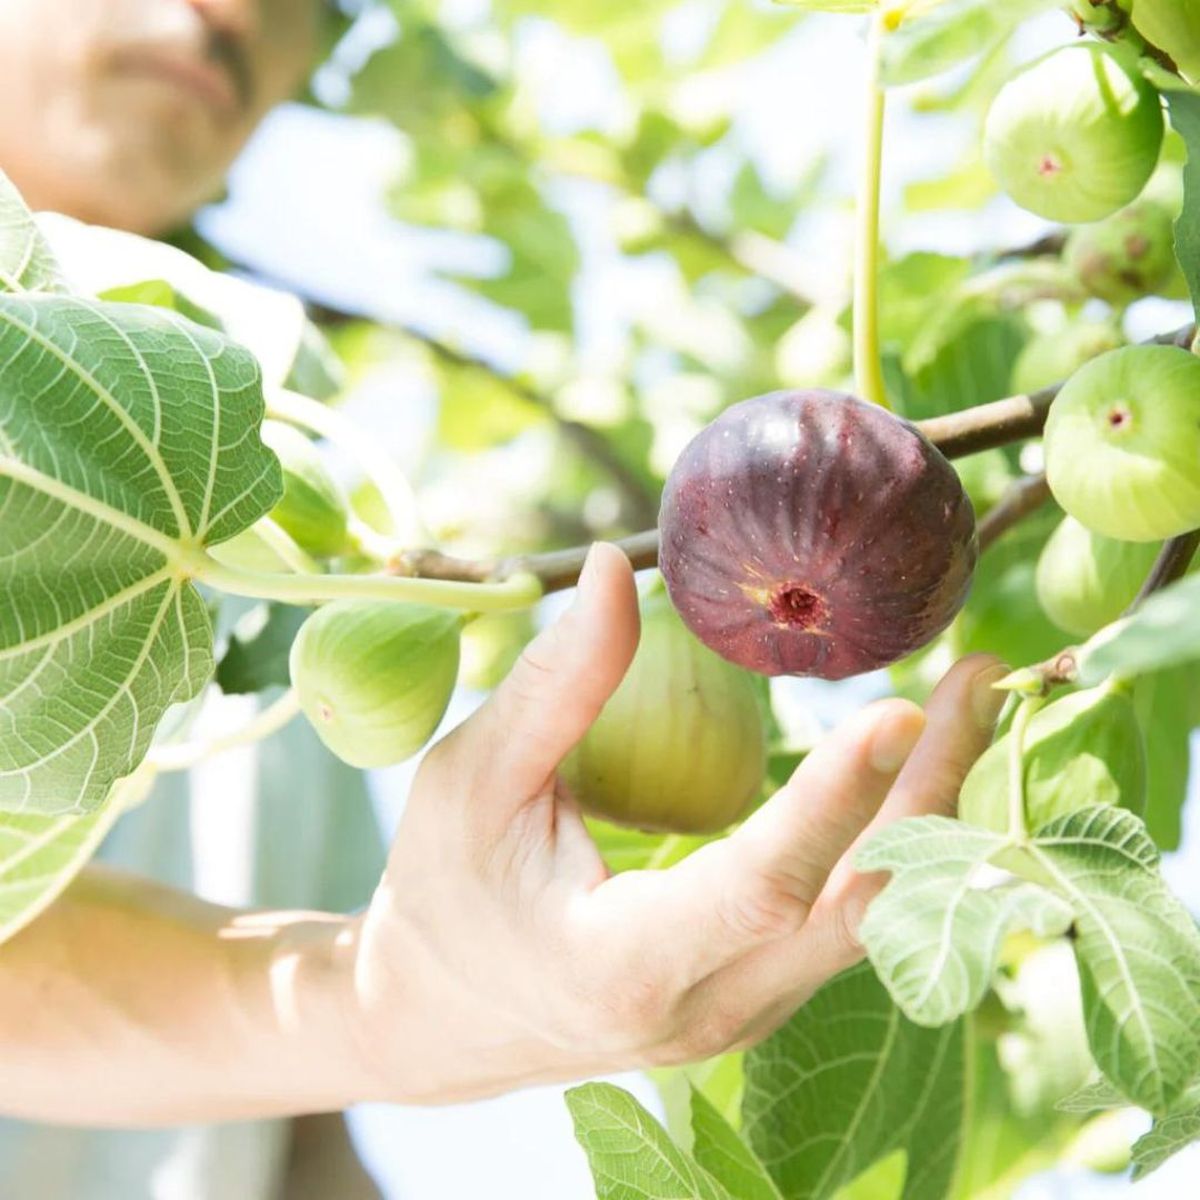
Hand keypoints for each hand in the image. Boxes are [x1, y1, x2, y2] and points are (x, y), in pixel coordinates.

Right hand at [343, 544, 1007, 1104]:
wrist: (442, 1013)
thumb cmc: (444, 888)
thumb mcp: (476, 780)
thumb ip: (555, 682)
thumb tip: (619, 565)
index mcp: (622, 966)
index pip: (757, 889)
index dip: (830, 801)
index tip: (899, 705)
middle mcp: (708, 1008)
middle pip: (859, 908)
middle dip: (932, 789)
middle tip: (981, 676)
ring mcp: (746, 1014)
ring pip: (877, 920)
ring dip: (932, 809)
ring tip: (970, 702)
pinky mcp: (761, 995)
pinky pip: (856, 922)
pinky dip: (900, 841)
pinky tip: (918, 765)